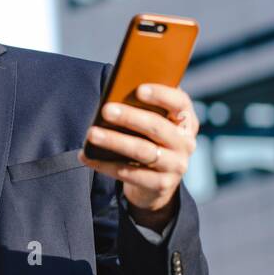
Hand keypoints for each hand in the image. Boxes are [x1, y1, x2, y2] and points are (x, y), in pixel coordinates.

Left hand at [77, 83, 199, 229]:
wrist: (155, 183)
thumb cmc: (148, 141)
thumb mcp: (152, 124)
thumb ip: (143, 107)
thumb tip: (115, 92)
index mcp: (185, 121)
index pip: (180, 102)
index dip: (161, 95)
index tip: (139, 89)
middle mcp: (185, 143)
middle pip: (157, 127)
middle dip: (130, 117)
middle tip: (105, 110)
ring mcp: (175, 166)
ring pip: (142, 151)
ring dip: (115, 141)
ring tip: (92, 133)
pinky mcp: (160, 185)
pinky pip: (129, 173)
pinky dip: (105, 164)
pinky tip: (87, 156)